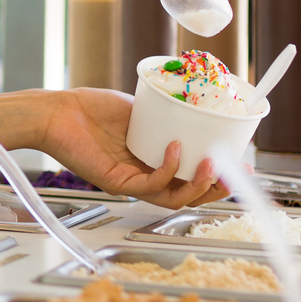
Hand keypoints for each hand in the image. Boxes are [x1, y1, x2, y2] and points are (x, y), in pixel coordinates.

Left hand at [31, 88, 226, 208]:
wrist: (58, 111)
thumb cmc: (92, 109)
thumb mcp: (141, 108)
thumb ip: (168, 112)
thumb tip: (199, 103)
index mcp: (154, 162)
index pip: (192, 178)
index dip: (218, 176)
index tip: (242, 165)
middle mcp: (145, 177)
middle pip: (189, 196)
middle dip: (217, 189)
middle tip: (237, 175)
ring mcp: (131, 182)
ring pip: (173, 198)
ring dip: (198, 186)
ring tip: (213, 164)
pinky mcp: (116, 182)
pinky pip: (150, 184)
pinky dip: (167, 168)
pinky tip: (174, 148)